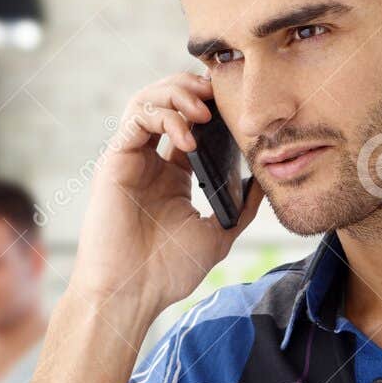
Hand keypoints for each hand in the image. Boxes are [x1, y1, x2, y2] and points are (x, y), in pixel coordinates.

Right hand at [68, 71, 264, 326]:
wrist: (132, 293)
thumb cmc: (167, 271)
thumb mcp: (218, 234)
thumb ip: (242, 206)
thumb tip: (266, 181)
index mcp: (171, 176)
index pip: (189, 124)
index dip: (210, 106)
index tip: (236, 104)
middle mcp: (149, 162)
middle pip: (165, 102)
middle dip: (192, 88)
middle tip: (219, 92)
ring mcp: (130, 159)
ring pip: (147, 100)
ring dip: (177, 94)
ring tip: (204, 108)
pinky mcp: (115, 160)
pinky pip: (137, 118)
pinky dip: (165, 117)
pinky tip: (188, 137)